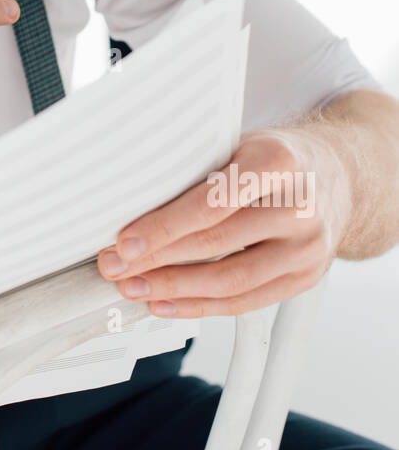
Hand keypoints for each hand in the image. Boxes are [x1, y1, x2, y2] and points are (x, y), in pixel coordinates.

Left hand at [96, 126, 353, 316]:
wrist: (336, 175)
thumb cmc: (273, 157)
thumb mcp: (240, 143)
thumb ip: (199, 169)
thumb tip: (129, 199)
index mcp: (278, 162)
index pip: (214, 201)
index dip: (165, 225)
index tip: (124, 241)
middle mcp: (301, 206)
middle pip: (217, 242)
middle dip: (156, 259)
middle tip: (114, 266)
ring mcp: (308, 248)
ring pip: (230, 280)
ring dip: (173, 289)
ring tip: (132, 288)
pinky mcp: (305, 278)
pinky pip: (245, 302)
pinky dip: (199, 306)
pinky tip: (163, 303)